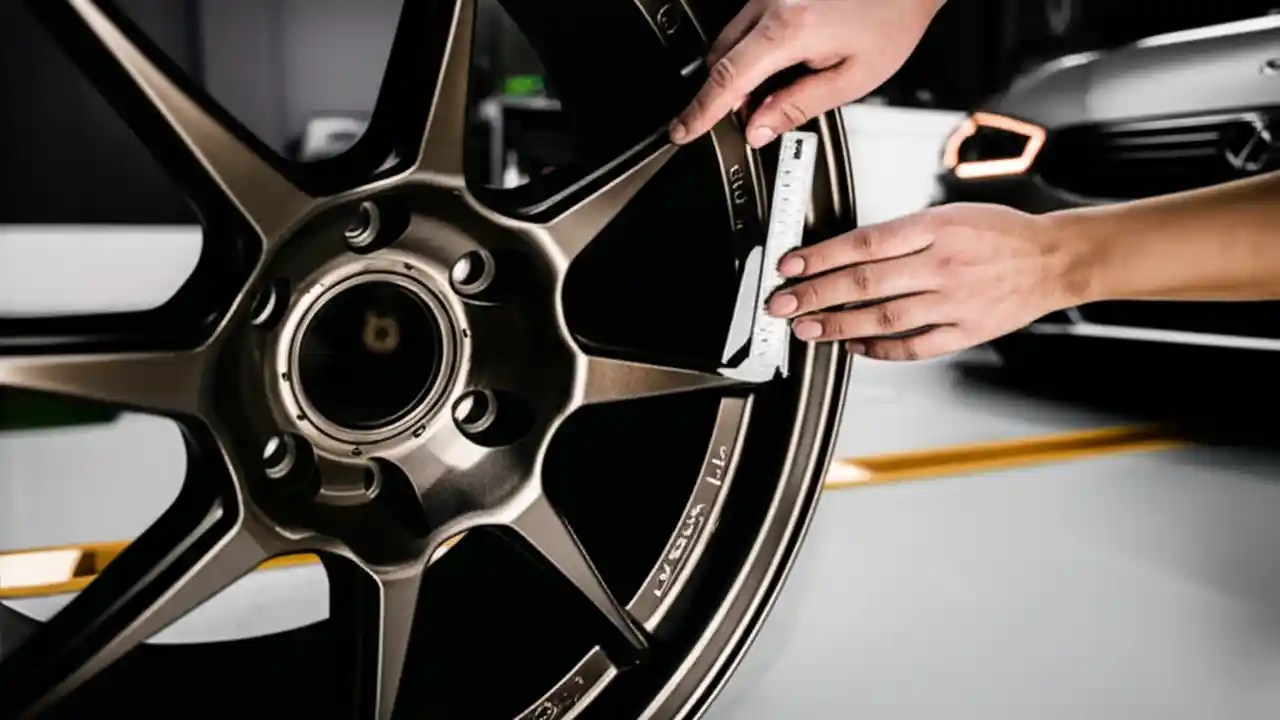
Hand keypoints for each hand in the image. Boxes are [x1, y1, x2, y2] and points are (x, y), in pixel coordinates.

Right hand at [669, 0, 945, 147]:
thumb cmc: (891, 17)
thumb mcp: (852, 78)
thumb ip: (797, 105)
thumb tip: (757, 129)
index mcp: (789, 30)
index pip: (727, 79)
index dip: (700, 111)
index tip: (682, 131)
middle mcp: (771, 2)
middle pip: (719, 57)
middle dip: (727, 93)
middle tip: (755, 115)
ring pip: (729, 38)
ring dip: (741, 69)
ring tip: (784, 80)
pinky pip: (745, 22)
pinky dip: (753, 48)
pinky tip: (785, 57)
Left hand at [764, 204, 1087, 359]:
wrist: (1053, 259)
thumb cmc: (998, 233)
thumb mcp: (947, 213)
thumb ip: (901, 233)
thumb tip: (846, 252)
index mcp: (934, 228)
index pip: (863, 243)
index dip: (820, 256)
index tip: (790, 266)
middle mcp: (941, 265)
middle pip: (864, 282)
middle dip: (815, 294)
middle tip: (781, 303)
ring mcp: (953, 302)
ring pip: (883, 318)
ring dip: (838, 325)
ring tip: (806, 328)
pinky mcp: (965, 332)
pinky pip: (914, 347)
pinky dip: (880, 349)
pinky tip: (854, 347)